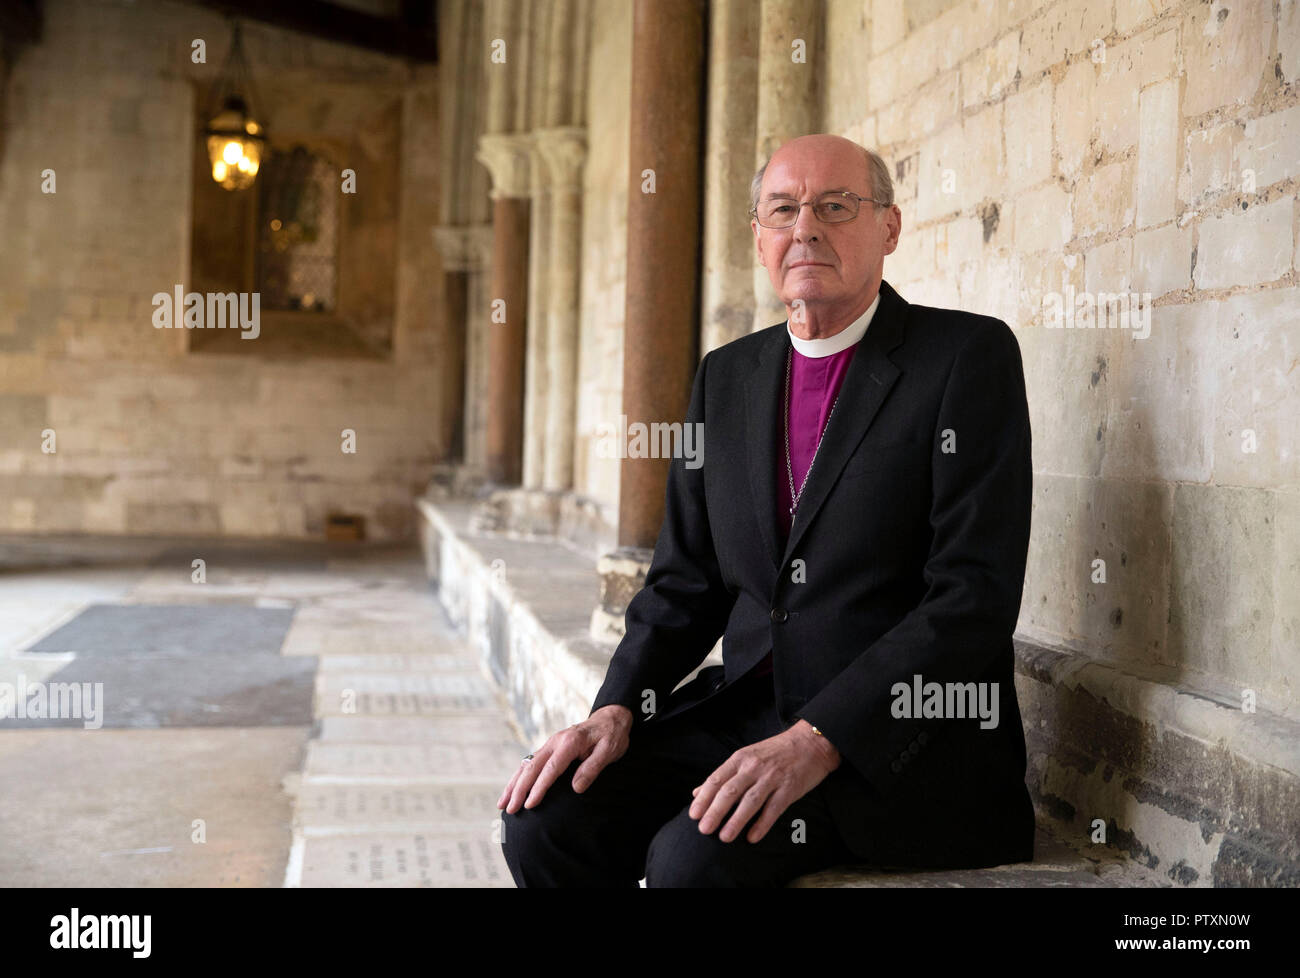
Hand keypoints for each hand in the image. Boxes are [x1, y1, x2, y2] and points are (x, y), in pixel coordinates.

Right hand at [497, 705, 633, 813]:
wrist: (611, 718)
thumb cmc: (611, 735)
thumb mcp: (609, 751)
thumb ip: (593, 768)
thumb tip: (576, 787)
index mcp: (570, 742)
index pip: (551, 769)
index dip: (539, 788)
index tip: (529, 805)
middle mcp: (555, 741)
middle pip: (532, 767)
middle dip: (519, 789)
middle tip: (510, 809)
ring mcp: (550, 744)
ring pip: (526, 765)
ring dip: (513, 784)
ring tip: (502, 803)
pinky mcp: (550, 748)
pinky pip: (530, 763)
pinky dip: (519, 777)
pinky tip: (512, 789)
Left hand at [688, 720, 840, 843]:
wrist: (811, 743)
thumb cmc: (775, 752)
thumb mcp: (746, 756)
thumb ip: (723, 775)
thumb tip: (697, 792)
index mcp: (741, 758)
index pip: (717, 779)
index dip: (704, 797)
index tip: (693, 815)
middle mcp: (754, 767)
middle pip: (730, 791)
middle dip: (715, 811)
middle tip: (704, 829)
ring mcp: (772, 778)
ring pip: (750, 801)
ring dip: (736, 820)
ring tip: (725, 837)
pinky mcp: (790, 788)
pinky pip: (774, 809)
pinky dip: (762, 824)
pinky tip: (752, 837)